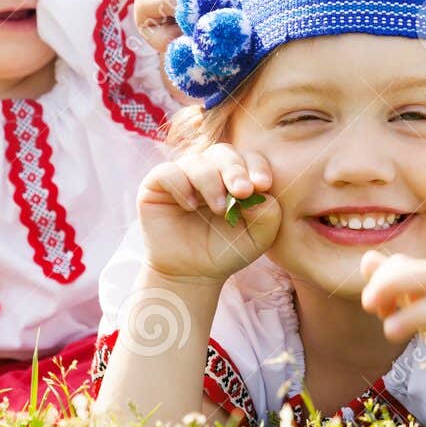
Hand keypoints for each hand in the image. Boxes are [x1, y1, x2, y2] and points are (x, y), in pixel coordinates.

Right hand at [139, 144, 279, 282]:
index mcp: (236, 176)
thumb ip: (268, 214)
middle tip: (242, 191)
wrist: (191, 274)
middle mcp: (209, 170)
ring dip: (210, 182)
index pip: (249, 158)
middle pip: (223, 152)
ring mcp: (182, 175)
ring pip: (196, 161)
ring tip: (219, 209)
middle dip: (235, 170)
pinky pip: (167, 172)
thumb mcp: (258, 238)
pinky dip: (181, 185)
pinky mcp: (156, 184)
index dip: (257, 166)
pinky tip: (190, 206)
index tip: (263, 185)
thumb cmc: (226, 252)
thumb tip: (259, 191)